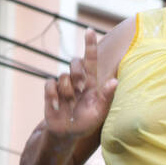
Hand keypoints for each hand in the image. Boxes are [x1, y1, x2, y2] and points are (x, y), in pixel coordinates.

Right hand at [43, 27, 116, 142]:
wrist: (66, 134)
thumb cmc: (85, 123)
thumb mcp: (99, 112)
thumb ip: (107, 96)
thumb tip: (115, 81)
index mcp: (91, 84)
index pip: (91, 61)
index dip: (90, 46)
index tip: (90, 30)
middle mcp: (77, 81)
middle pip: (75, 63)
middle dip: (77, 73)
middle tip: (81, 88)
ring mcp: (63, 86)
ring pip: (63, 76)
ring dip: (67, 91)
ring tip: (69, 105)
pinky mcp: (51, 92)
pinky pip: (50, 84)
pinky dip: (53, 95)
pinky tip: (57, 106)